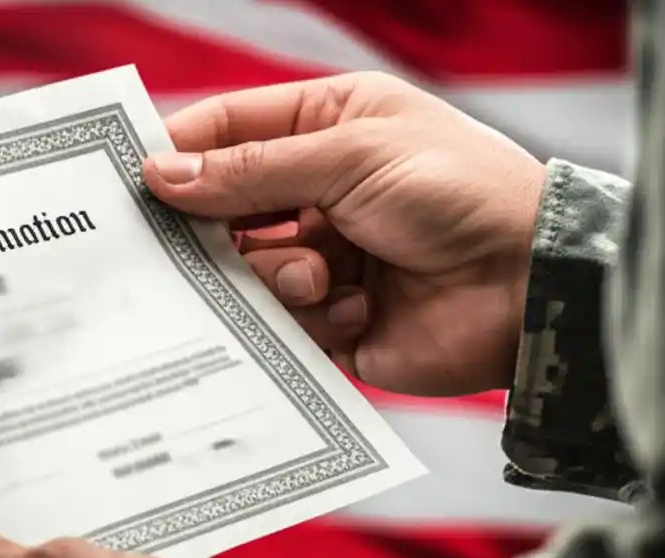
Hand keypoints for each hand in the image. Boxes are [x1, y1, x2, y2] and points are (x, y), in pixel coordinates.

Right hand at [143, 71, 545, 395]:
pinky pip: (281, 323)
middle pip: (226, 207)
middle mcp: (320, 191)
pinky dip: (315, 316)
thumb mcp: (350, 158)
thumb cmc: (462, 194)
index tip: (134, 179)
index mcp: (328, 128)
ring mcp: (325, 256)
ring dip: (281, 275)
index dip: (180, 151)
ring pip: (248, 271)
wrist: (530, 288)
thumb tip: (162, 173)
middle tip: (198, 244)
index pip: (230, 130)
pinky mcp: (332, 320)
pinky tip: (362, 306)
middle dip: (217, 228)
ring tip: (323, 274)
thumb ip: (250, 170)